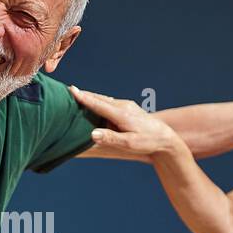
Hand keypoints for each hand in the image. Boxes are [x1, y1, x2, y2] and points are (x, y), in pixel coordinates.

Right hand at [69, 86, 183, 157]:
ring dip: (90, 96)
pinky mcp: (127, 108)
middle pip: (99, 99)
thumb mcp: (129, 144)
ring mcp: (126, 105)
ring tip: (76, 93)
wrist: (164, 138)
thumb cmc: (147, 142)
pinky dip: (98, 100)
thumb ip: (110, 138)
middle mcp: (123, 106)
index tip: (71, 90)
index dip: (84, 97)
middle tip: (68, 89)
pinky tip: (92, 100)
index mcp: (122, 114)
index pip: (99, 104)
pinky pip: (109, 102)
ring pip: (104, 99)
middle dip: (84, 94)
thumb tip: (92, 134)